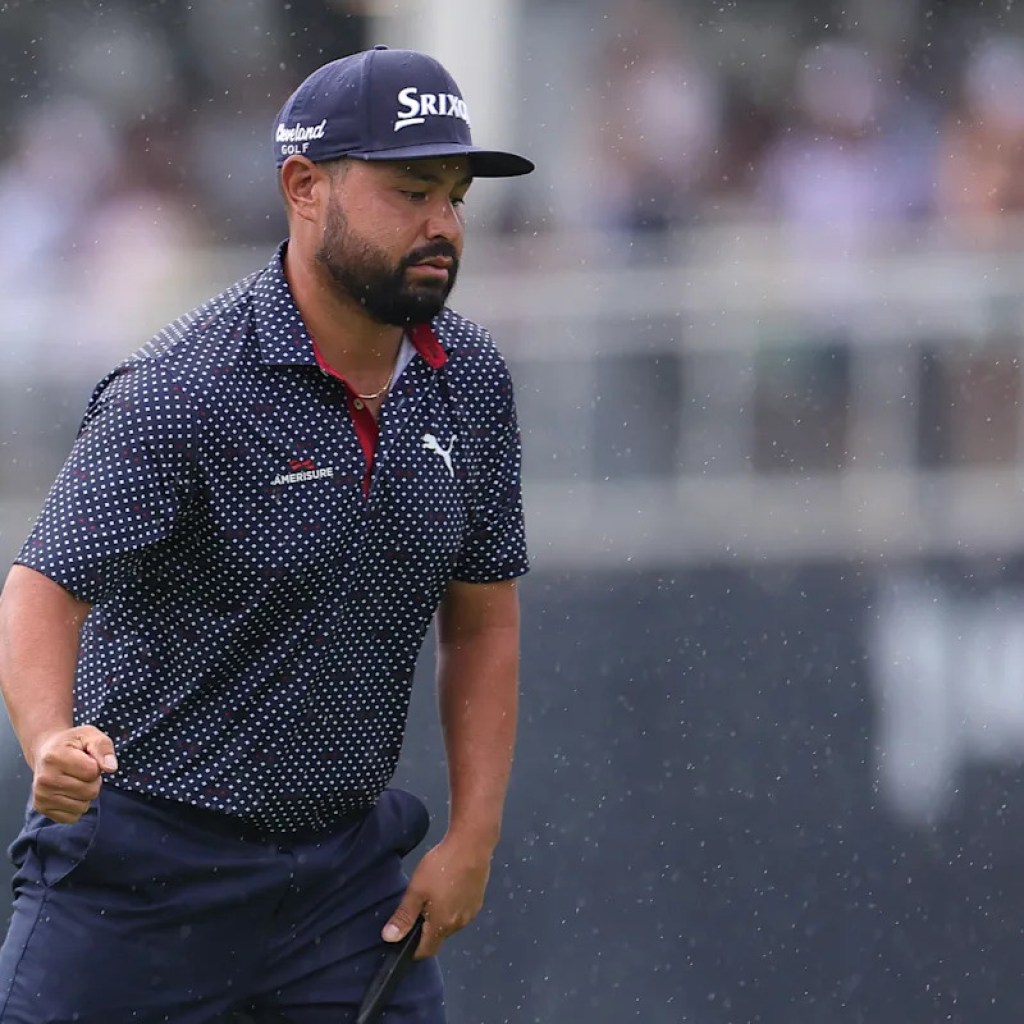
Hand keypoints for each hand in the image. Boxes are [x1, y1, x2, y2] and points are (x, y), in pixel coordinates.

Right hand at [31, 725, 117, 823]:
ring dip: (85, 795)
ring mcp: (41, 796)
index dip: (96, 765)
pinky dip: (76, 806)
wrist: (46, 751)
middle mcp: (44, 779)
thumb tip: (111, 768)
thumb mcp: (90, 735)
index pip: (92, 772)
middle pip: (90, 792)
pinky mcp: (41, 808)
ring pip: (82, 807)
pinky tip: (68, 792)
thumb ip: (103, 748)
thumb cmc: (72, 743)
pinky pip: (73, 817)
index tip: (87, 759)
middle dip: (93, 781)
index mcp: (55, 757)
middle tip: (82, 771)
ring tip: (75, 780)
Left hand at [382, 834, 492, 958]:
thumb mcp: (416, 889)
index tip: (403, 937)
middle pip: (438, 937)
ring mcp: (471, 912)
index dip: (413, 949)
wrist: (472, 844)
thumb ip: (404, 916)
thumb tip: (389, 938)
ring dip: (440, 917)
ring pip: (450, 924)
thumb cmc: (441, 866)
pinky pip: (461, 912)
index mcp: (442, 925)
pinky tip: (448, 887)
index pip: (426, 951)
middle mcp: (460, 924)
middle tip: (416, 906)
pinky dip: (452, 906)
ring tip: (432, 893)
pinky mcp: (478, 900)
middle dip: (426, 929)